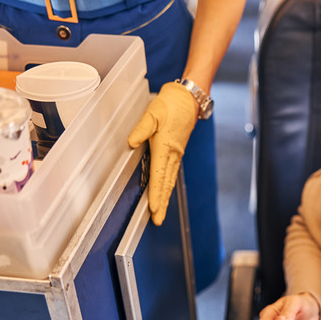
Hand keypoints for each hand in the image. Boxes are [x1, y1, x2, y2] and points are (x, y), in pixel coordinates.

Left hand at [128, 82, 198, 224]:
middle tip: (158, 220)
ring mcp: (177, 154)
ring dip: (165, 197)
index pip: (159, 175)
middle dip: (162, 203)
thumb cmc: (170, 104)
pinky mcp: (177, 151)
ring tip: (160, 213)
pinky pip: (172, 173)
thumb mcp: (153, 113)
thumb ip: (141, 128)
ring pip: (170, 180)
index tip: (153, 208)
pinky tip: (165, 192)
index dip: (156, 193)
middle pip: (166, 183)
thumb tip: (131, 142)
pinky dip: (168, 186)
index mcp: (166, 147)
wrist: (189, 99)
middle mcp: (173, 154)